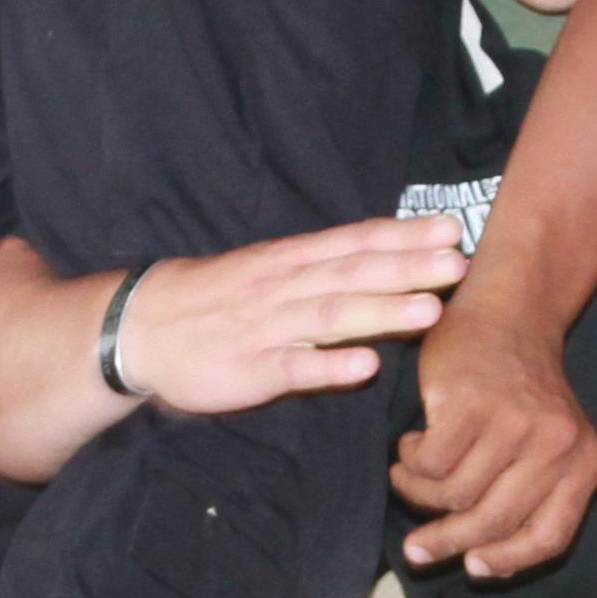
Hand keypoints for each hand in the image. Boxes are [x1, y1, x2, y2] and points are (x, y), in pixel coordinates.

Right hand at [113, 219, 466, 420]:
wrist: (139, 325)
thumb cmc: (216, 299)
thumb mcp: (269, 270)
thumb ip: (323, 267)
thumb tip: (388, 259)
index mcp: (291, 260)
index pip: (354, 242)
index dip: (403, 235)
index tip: (451, 228)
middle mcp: (285, 286)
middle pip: (353, 274)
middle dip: (407, 268)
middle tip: (457, 265)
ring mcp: (268, 327)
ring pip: (332, 316)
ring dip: (382, 311)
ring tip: (429, 310)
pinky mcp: (249, 369)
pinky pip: (293, 368)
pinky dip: (329, 367)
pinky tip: (364, 368)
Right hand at [397, 309, 596, 582]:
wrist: (504, 314)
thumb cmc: (515, 392)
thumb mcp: (543, 447)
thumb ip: (527, 501)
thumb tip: (485, 567)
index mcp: (585, 462)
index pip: (551, 536)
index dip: (508, 561)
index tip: (472, 567)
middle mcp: (558, 445)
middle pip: (493, 521)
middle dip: (446, 541)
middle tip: (415, 548)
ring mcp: (515, 423)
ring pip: (454, 495)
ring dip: (419, 493)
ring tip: (409, 475)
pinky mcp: (472, 403)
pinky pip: (430, 464)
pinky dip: (412, 463)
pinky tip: (412, 444)